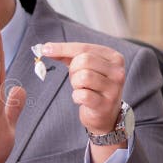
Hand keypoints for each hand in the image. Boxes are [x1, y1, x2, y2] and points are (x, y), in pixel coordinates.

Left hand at [41, 42, 126, 162]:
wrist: (105, 114)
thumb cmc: (93, 86)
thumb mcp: (85, 67)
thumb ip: (68, 56)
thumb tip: (46, 48)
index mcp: (113, 57)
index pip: (84, 48)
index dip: (62, 48)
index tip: (45, 49)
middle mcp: (117, 71)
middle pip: (84, 60)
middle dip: (73, 70)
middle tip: (76, 79)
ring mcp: (114, 88)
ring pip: (83, 76)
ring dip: (75, 83)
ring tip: (81, 88)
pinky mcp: (105, 104)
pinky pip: (82, 95)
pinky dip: (76, 96)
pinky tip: (81, 99)